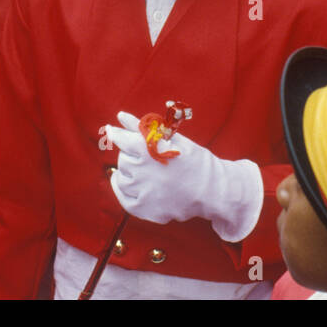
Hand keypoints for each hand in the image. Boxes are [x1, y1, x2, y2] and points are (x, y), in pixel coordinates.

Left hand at [105, 111, 262, 241]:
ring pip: (122, 179)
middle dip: (131, 155)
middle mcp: (145, 172)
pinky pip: (125, 200)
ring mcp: (146, 193)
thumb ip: (142, 127)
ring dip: (128, 172)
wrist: (214, 190)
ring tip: (141, 169)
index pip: (123, 139)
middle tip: (146, 155)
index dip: (117, 134)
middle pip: (124, 159)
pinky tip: (125, 184)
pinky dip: (122, 190)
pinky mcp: (148, 210)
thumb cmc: (195, 160)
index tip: (112, 130)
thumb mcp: (172, 139)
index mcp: (151, 150)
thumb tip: (120, 116)